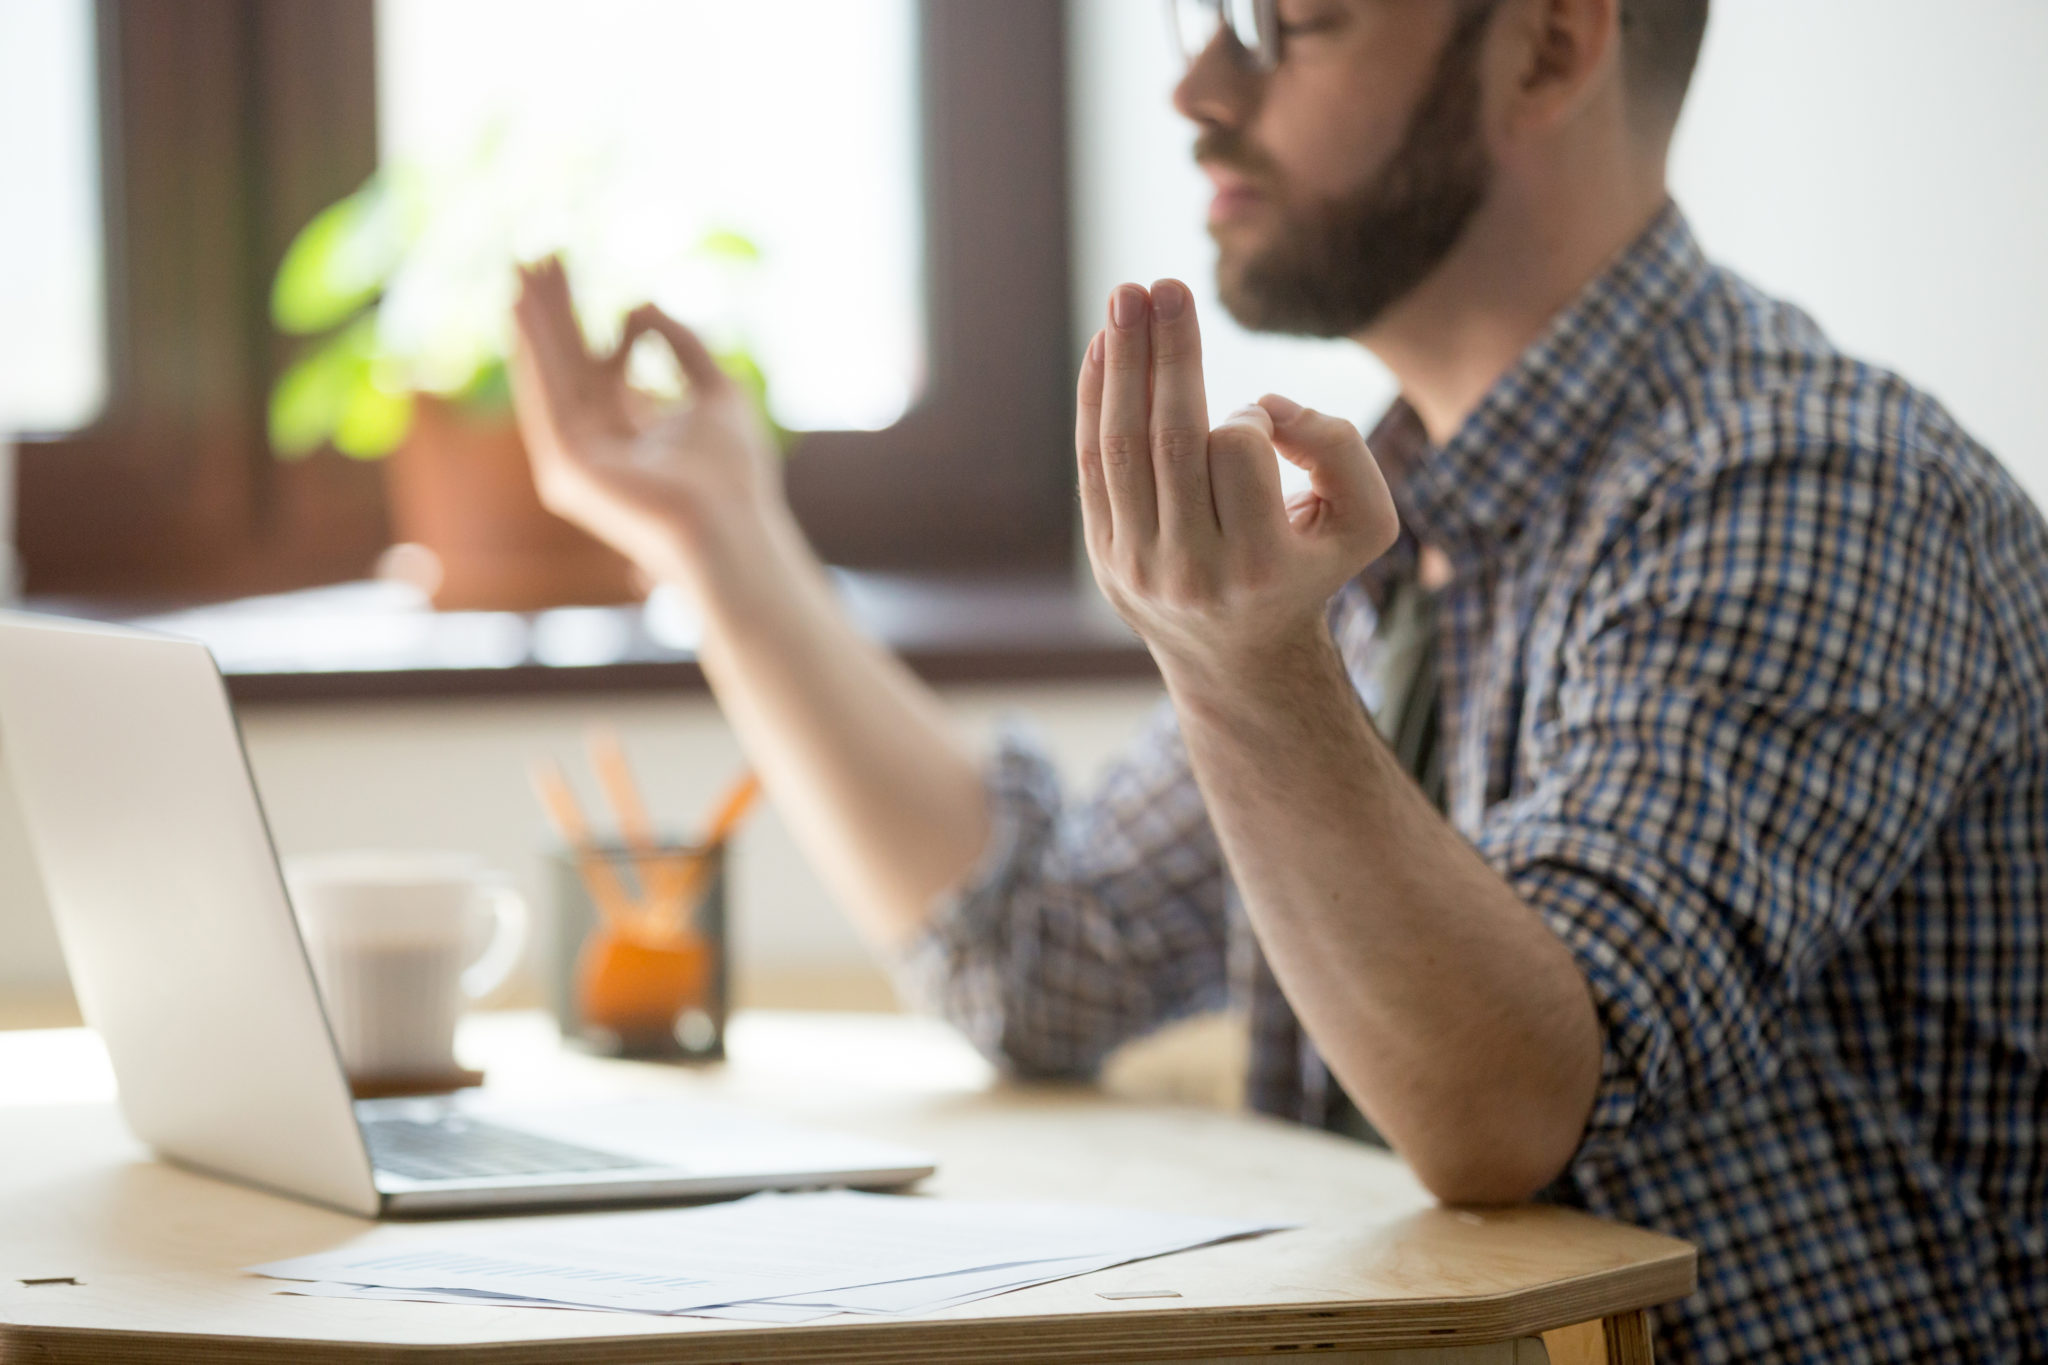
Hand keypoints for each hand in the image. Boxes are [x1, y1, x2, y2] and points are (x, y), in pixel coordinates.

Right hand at [510, 256, 784, 589]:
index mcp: (632, 434)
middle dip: (554, 313)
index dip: (589, 320)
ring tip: (520, 272)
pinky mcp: (566, 468)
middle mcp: (599, 446)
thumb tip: (638, 302)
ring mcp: (578, 461)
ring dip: (534, 325)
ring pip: (553, 379)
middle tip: (535, 257)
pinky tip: (523, 312)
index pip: (601, 367)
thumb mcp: (717, 391)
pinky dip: (534, 354)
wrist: (730, 525)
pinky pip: (546, 400)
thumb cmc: (733, 474)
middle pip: (570, 367)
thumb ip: (682, 344)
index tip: (582, 274)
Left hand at [1076, 280, 1399, 687]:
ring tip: (1128, 294)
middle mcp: (1191, 572)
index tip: (1262, 424)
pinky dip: (1095, 399)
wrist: (1239, 654)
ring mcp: (1137, 566)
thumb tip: (1265, 408)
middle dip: (1166, 352)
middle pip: (1171, 439)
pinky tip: (1107, 346)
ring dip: (1122, 362)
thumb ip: (1341, 450)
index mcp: (1258, 566)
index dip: (1251, 416)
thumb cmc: (1307, 568)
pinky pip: (1093, 463)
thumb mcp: (1362, 522)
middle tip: (1165, 285)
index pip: (1239, 451)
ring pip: (1122, 445)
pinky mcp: (1103, 554)